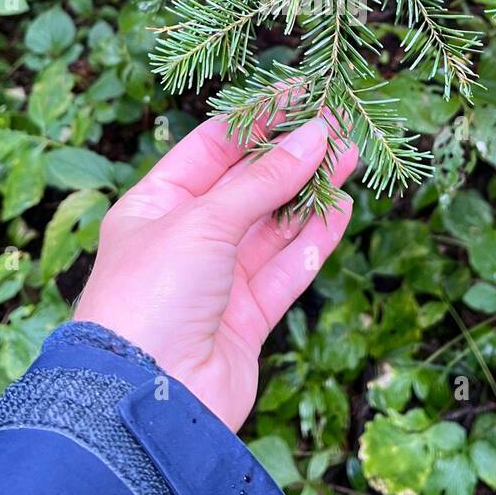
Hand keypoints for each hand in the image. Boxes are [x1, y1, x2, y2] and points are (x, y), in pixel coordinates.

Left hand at [74, 114, 357, 430]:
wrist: (145, 400)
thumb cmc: (151, 296)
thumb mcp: (202, 220)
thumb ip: (263, 180)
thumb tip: (314, 135)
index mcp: (153, 206)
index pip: (210, 148)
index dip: (256, 119)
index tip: (301, 94)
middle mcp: (183, 241)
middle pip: (246, 186)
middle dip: (291, 155)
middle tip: (339, 125)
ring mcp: (215, 283)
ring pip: (272, 227)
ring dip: (310, 194)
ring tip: (350, 159)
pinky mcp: (244, 322)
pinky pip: (285, 272)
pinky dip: (313, 242)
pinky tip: (340, 213)